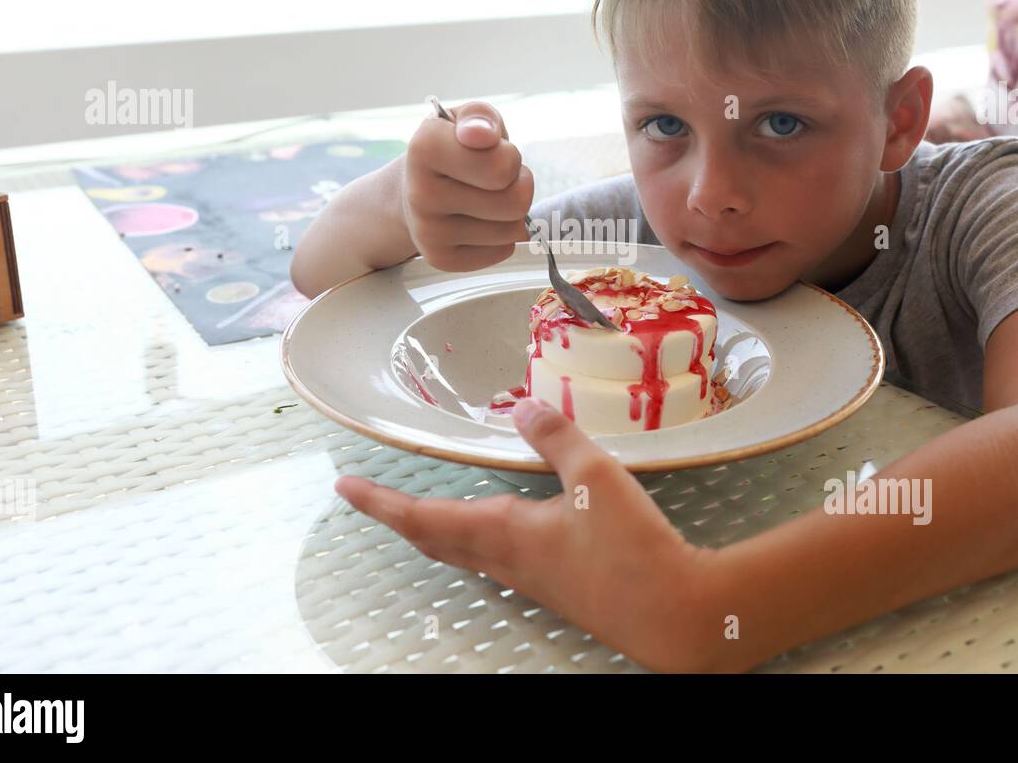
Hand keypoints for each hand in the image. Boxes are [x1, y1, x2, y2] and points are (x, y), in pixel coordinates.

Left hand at [334, 396, 714, 672]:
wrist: (673, 613)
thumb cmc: (631, 549)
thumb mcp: (595, 476)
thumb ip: (556, 436)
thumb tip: (521, 406)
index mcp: (503, 532)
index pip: (422, 516)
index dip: (380, 501)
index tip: (345, 487)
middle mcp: (505, 560)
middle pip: (432, 539)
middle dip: (395, 516)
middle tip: (367, 498)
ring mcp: (529, 578)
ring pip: (460, 552)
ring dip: (429, 530)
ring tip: (415, 511)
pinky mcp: (554, 586)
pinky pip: (491, 560)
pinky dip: (468, 540)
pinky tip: (491, 532)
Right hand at [401, 100, 534, 271]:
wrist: (408, 192)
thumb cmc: (449, 150)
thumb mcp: (462, 120)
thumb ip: (480, 117)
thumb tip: (481, 134)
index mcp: (425, 147)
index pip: (503, 165)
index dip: (509, 156)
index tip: (489, 152)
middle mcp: (420, 192)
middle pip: (515, 201)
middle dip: (517, 185)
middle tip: (496, 178)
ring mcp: (428, 231)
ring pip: (512, 229)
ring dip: (511, 213)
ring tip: (486, 198)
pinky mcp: (440, 259)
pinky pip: (502, 251)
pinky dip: (500, 237)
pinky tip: (478, 221)